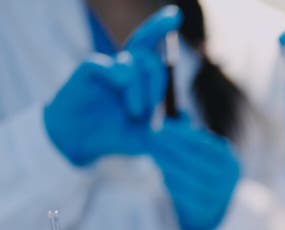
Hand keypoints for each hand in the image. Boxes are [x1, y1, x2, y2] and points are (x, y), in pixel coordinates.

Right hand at [44, 6, 181, 165]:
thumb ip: (166, 130)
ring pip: (132, 63)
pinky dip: (117, 75)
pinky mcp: (87, 72)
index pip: (154, 49)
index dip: (160, 27)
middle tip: (148, 110)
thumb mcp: (145, 138)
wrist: (80, 144)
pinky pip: (105, 65)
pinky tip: (119, 85)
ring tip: (134, 113)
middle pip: (147, 56)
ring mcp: (106, 69)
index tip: (175, 14)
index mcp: (139, 80)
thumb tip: (188, 122)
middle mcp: (124, 70)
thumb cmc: (113, 137)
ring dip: (139, 91)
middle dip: (156, 83)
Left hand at [149, 115, 240, 229]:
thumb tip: (179, 113)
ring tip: (155, 154)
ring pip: (188, 178)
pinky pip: (184, 195)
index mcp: (230, 161)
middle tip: (152, 137)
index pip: (206, 144)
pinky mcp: (204, 210)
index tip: (163, 124)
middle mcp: (228, 180)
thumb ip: (191, 134)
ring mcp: (218, 197)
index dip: (184, 133)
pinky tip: (163, 174)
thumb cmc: (203, 172)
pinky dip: (172, 183)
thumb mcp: (203, 153)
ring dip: (168, 164)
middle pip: (196, 160)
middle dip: (171, 147)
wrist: (211, 209)